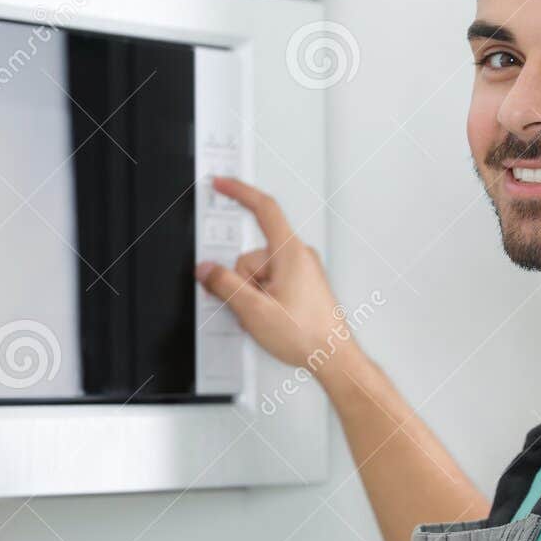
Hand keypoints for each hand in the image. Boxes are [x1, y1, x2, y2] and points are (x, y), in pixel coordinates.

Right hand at [194, 177, 362, 376]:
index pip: (263, 209)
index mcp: (290, 253)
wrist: (333, 357)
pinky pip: (270, 282)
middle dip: (243, 282)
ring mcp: (301, 270)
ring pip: (258, 273)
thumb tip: (206, 270)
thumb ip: (225, 286)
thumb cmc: (306, 335)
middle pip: (250, 255)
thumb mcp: (254, 311)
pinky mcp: (302, 284)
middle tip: (256, 308)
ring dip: (254, 295)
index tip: (221, 184)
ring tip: (269, 317)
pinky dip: (264, 298)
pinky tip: (273, 317)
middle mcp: (298, 256)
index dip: (239, 192)